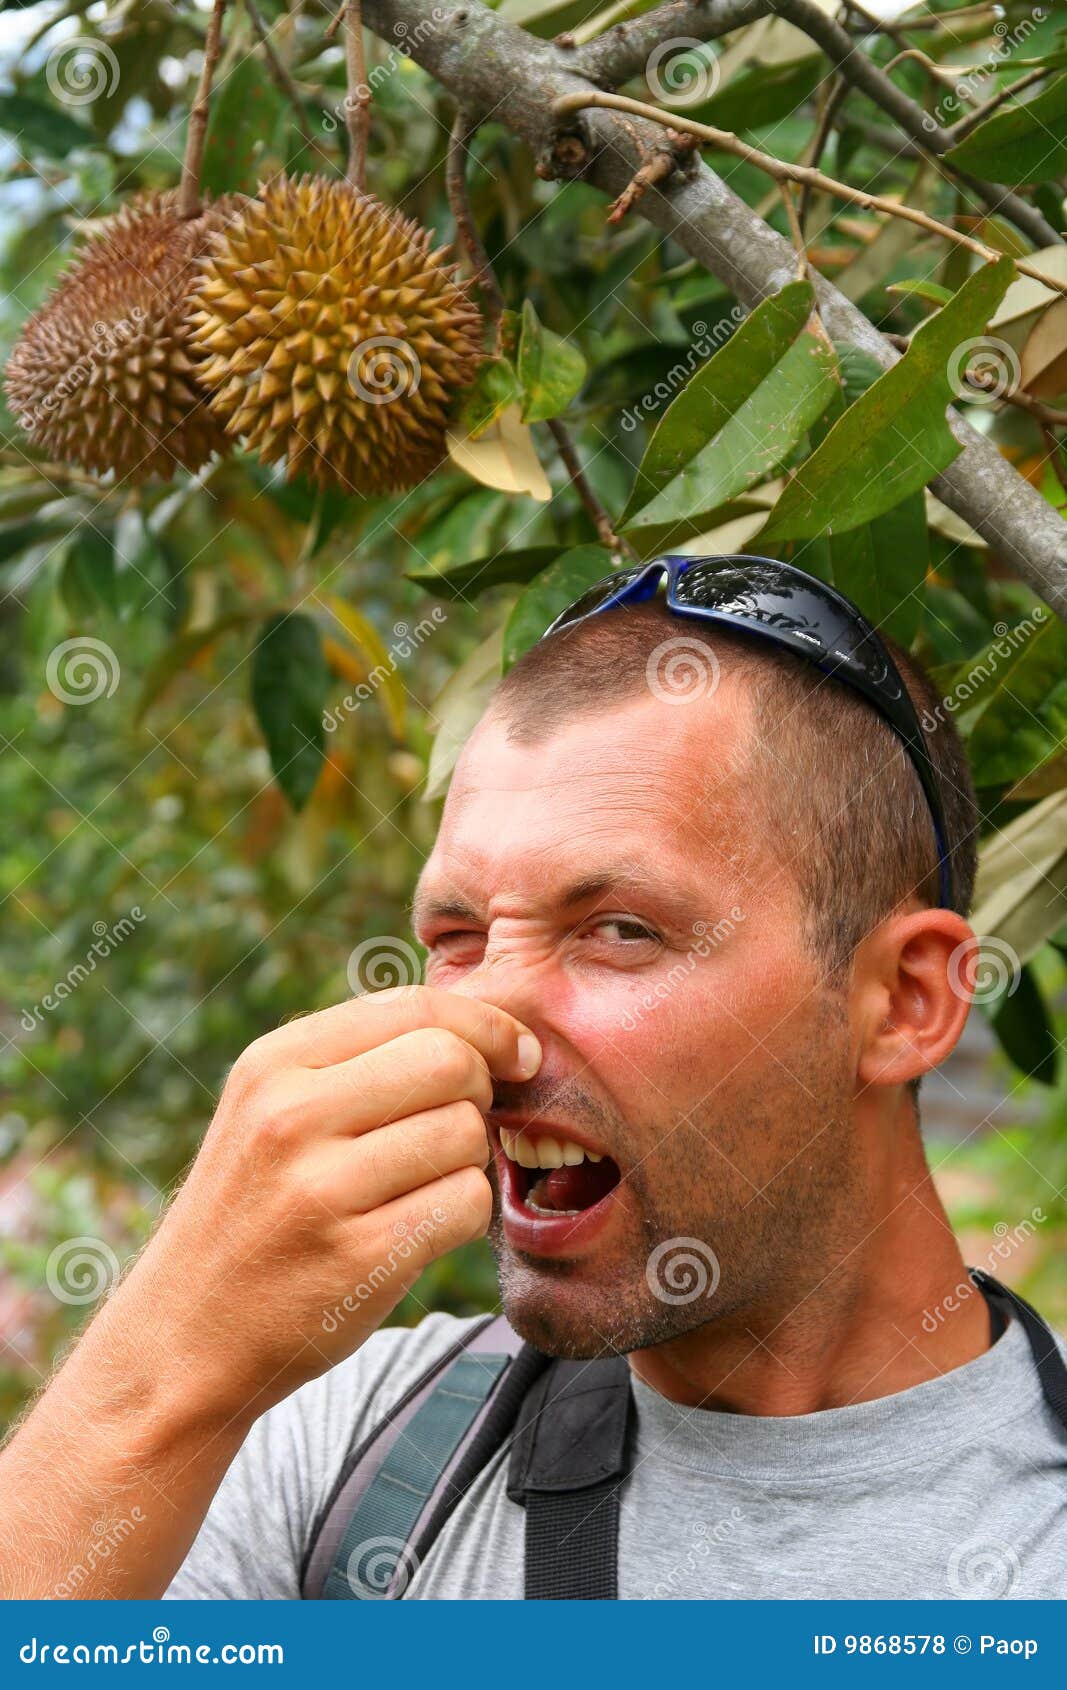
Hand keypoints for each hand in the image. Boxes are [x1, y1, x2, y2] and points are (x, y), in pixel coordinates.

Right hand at [119, 985, 539, 1418]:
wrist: (186, 1335)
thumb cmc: (256, 1210)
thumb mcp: (273, 1109)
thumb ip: (364, 1059)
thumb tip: (495, 1031)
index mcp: (273, 1063)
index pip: (414, 1006)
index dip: (486, 1025)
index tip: (517, 1053)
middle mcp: (290, 1116)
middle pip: (451, 1062)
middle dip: (480, 1092)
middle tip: (458, 1127)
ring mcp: (322, 1189)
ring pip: (465, 1134)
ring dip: (468, 1160)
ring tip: (421, 1184)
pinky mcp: (360, 1258)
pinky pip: (466, 1203)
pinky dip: (463, 1214)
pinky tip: (419, 1227)